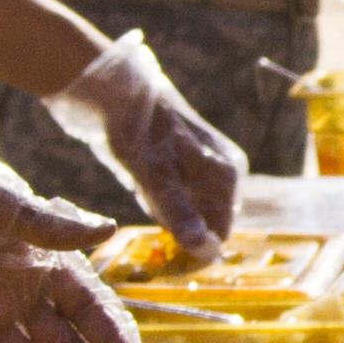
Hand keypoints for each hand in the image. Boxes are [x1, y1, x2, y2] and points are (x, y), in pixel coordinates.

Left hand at [49, 31, 245, 259]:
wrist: (116, 87)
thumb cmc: (137, 131)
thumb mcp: (155, 177)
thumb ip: (180, 215)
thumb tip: (207, 251)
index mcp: (227, 175)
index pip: (219, 234)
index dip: (193, 251)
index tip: (161, 255)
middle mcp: (226, 170)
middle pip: (205, 222)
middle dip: (177, 228)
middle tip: (145, 207)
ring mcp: (208, 163)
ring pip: (190, 209)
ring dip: (165, 211)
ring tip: (141, 187)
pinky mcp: (189, 159)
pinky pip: (179, 194)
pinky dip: (159, 197)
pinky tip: (140, 180)